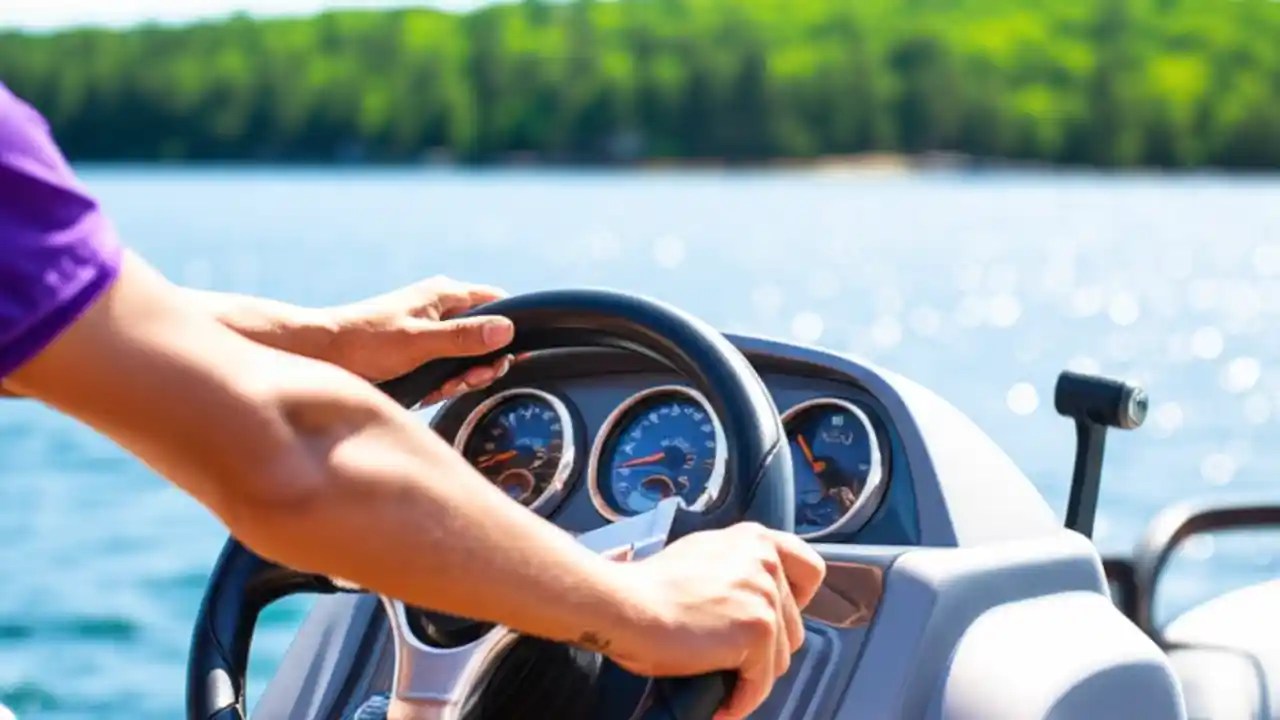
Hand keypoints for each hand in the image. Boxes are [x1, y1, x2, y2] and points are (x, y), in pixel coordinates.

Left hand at [322, 276, 515, 404]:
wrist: (322, 355)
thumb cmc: (365, 342)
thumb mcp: (420, 341)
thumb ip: (463, 337)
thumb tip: (506, 330)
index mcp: (444, 295)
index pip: (496, 302)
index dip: (509, 327)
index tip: (507, 354)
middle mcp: (440, 310)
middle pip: (484, 336)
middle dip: (480, 363)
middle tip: (467, 378)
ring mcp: (429, 331)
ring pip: (465, 356)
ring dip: (459, 377)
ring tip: (441, 387)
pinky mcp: (417, 352)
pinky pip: (444, 368)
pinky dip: (440, 383)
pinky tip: (426, 391)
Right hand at [606, 523, 826, 719]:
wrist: (625, 605)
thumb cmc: (647, 588)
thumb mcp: (702, 557)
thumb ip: (735, 569)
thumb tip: (744, 601)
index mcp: (754, 539)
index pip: (809, 569)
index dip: (796, 600)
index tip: (773, 618)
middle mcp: (766, 561)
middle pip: (793, 624)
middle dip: (766, 649)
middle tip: (732, 660)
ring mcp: (766, 595)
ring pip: (780, 658)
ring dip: (752, 676)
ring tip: (721, 682)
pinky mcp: (759, 629)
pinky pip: (761, 682)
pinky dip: (742, 699)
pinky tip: (721, 704)